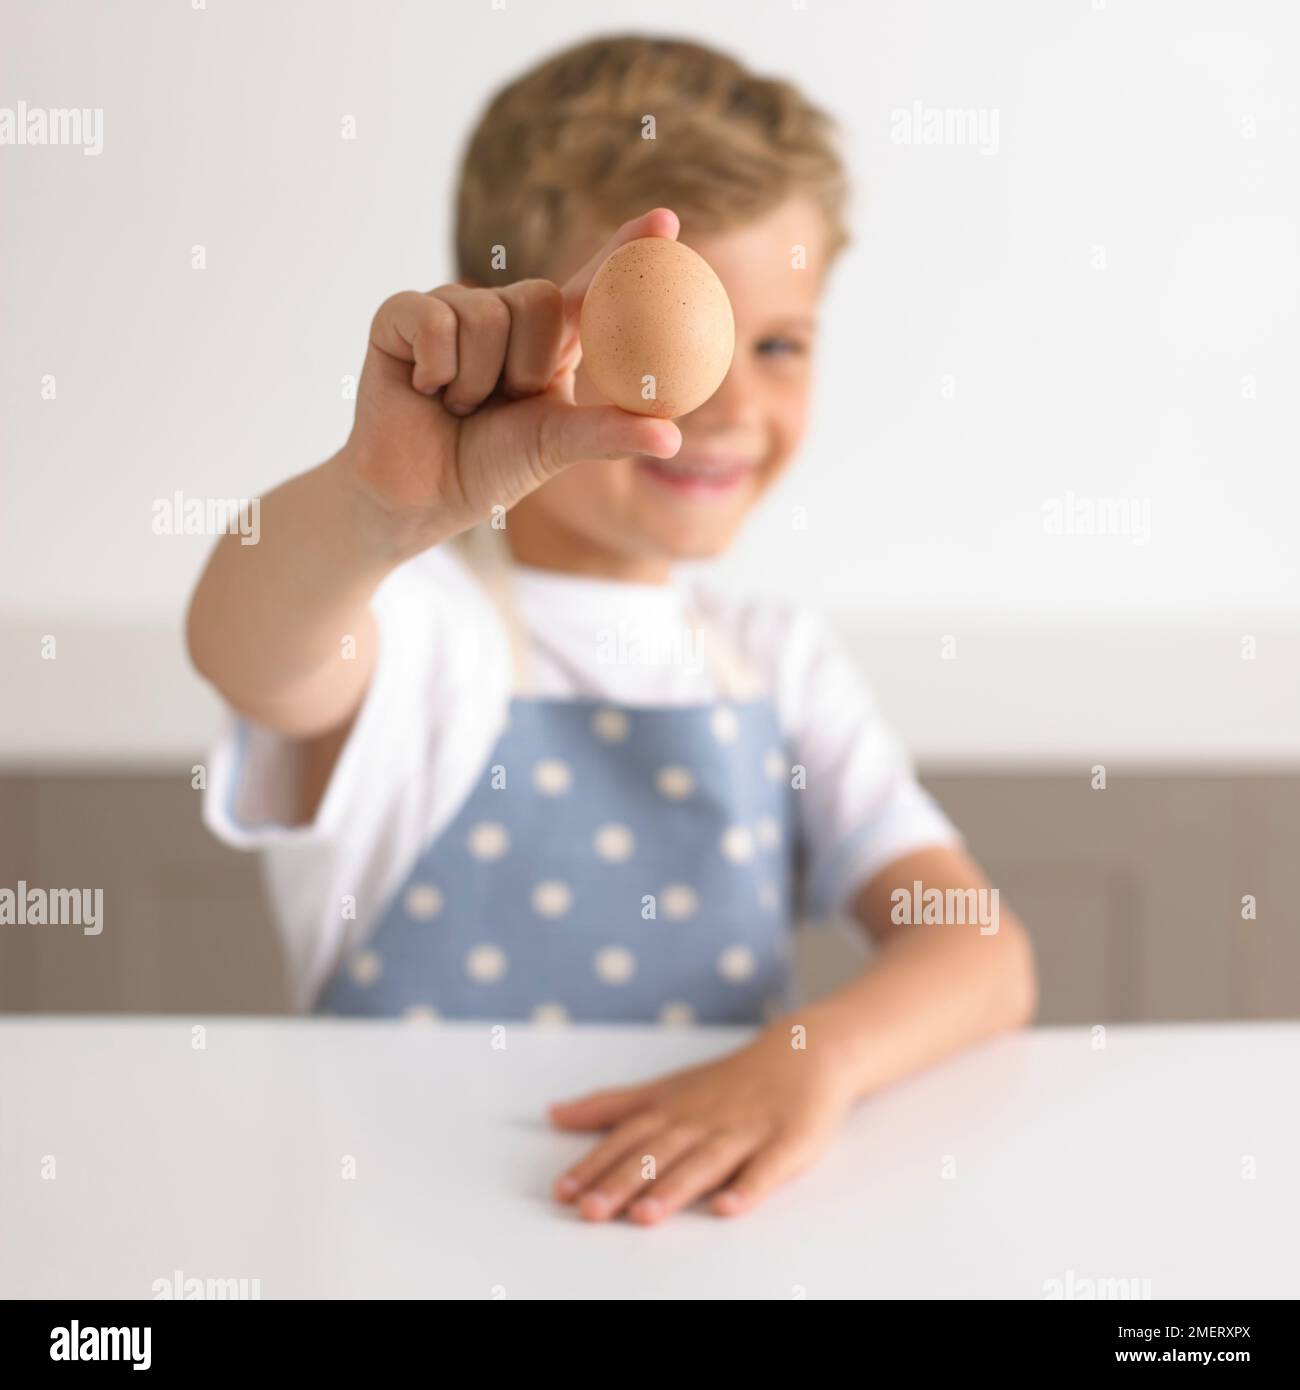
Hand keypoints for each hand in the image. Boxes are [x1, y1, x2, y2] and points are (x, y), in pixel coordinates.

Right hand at [339, 208, 682, 552]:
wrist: (417, 495)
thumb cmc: (488, 469)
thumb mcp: (554, 447)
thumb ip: (608, 434)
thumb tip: (672, 439)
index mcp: (550, 341)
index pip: (594, 286)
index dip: (627, 249)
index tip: (667, 222)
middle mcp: (504, 314)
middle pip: (540, 298)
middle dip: (526, 364)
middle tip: (502, 402)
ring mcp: (452, 308)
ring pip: (485, 313)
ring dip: (475, 380)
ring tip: (458, 405)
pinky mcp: (400, 314)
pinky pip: (435, 319)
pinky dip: (435, 368)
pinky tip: (423, 389)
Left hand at [548, 1024, 855, 1224]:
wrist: (804, 1051)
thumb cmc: (727, 1082)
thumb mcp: (665, 1089)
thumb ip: (611, 1106)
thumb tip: (553, 1115)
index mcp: (674, 1111)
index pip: (628, 1139)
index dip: (595, 1165)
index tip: (563, 1192)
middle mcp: (704, 1120)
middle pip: (660, 1154)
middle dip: (624, 1183)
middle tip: (591, 1211)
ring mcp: (746, 1132)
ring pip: (705, 1162)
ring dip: (674, 1188)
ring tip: (645, 1215)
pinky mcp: (788, 1143)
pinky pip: (767, 1170)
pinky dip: (748, 1189)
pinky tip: (726, 1209)